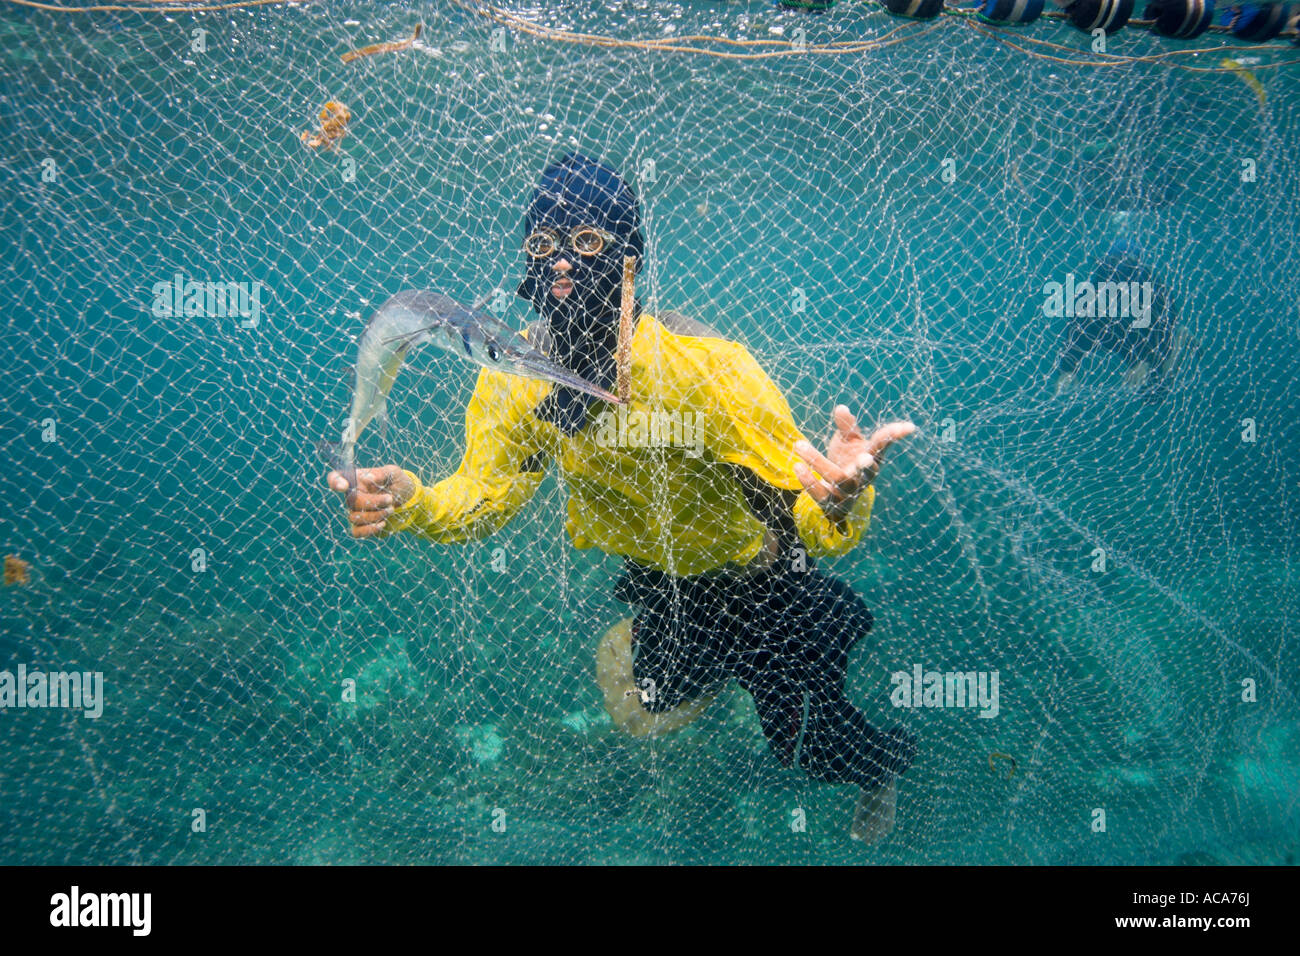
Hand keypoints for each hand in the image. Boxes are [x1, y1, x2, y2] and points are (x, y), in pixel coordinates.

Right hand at [326, 465, 414, 537]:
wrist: (406, 499)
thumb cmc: (397, 482)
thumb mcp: (393, 473)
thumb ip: (381, 474)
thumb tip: (367, 478)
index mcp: (356, 479)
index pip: (335, 478)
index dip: (335, 482)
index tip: (345, 486)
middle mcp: (352, 495)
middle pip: (350, 502)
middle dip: (373, 502)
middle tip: (390, 499)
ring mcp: (355, 511)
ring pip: (354, 518)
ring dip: (376, 515)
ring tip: (391, 509)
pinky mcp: (361, 525)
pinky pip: (357, 532)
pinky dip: (370, 529)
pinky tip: (383, 523)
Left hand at [794, 406, 914, 523]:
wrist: (836, 497)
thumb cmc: (846, 461)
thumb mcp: (848, 442)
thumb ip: (846, 427)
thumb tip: (841, 408)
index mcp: (872, 458)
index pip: (884, 445)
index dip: (895, 435)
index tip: (910, 427)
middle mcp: (863, 476)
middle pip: (868, 471)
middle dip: (867, 466)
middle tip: (865, 458)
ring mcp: (848, 491)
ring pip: (838, 478)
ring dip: (819, 461)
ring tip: (799, 444)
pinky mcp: (832, 502)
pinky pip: (820, 493)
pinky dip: (808, 480)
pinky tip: (797, 466)